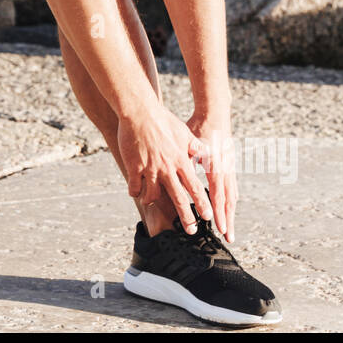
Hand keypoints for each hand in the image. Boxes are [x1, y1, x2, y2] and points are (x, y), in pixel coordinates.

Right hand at [118, 104, 212, 231]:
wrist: (140, 111)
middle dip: (186, 216)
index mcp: (181, 160)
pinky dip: (135, 191)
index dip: (202, 203)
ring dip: (153, 201)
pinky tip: (135, 192)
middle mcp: (168, 167)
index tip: (208, 216)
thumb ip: (195, 147)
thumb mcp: (184, 132)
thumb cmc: (163, 120)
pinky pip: (135, 186)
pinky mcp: (135, 166)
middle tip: (191, 230)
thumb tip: (207, 153)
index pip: (195, 186)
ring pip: (153, 194)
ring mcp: (151, 168)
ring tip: (152, 204)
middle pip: (179, 197)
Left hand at [188, 111, 236, 241]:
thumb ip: (187, 159)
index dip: (219, 212)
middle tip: (228, 237)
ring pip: (232, 195)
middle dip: (229, 219)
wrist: (215, 113)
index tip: (219, 227)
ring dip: (231, 213)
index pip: (218, 194)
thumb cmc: (199, 127)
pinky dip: (231, 200)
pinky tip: (228, 209)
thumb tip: (180, 174)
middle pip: (229, 200)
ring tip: (229, 229)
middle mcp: (226, 169)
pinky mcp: (231, 165)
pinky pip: (232, 187)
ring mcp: (231, 168)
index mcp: (216, 166)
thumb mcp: (191, 143)